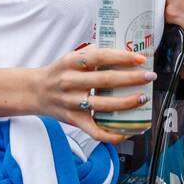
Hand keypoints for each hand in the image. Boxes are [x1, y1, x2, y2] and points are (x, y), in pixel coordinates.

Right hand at [33, 46, 156, 144]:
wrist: (34, 91)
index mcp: (71, 62)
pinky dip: (113, 134)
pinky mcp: (74, 120)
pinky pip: (95, 131)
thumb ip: (93, 53)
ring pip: (103, 106)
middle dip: (132, 78)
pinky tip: (128, 130)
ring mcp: (71, 103)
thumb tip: (124, 50)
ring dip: (127, 103)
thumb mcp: (71, 57)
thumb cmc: (59, 72)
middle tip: (150, 77)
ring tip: (142, 98)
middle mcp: (70, 82)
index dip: (122, 57)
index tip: (140, 59)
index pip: (100, 57)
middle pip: (106, 81)